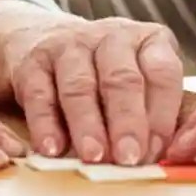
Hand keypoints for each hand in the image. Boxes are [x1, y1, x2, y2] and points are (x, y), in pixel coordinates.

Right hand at [0, 12, 183, 165]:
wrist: (39, 36)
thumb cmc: (103, 72)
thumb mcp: (138, 80)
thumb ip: (153, 114)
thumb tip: (160, 158)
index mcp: (147, 41)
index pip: (162, 73)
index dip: (161, 115)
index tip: (155, 152)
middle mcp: (111, 38)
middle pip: (121, 79)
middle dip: (127, 122)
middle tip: (128, 159)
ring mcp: (69, 46)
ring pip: (80, 87)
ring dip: (88, 125)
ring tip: (93, 157)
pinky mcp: (33, 62)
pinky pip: (39, 95)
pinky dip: (46, 124)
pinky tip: (52, 149)